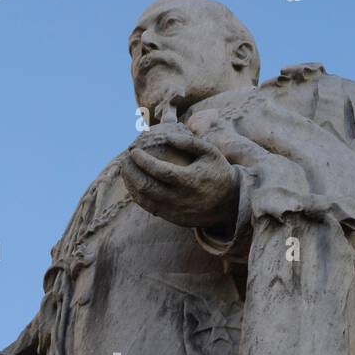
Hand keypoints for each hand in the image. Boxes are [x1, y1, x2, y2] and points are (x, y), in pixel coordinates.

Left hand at [121, 123, 238, 228]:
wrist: (230, 203)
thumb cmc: (218, 172)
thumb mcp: (210, 152)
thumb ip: (189, 142)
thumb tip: (167, 136)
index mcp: (188, 180)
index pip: (158, 171)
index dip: (142, 161)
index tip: (133, 151)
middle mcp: (179, 198)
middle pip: (146, 186)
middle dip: (131, 172)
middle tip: (125, 160)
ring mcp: (175, 211)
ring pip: (144, 200)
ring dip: (131, 185)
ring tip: (125, 171)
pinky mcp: (173, 218)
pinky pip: (150, 208)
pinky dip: (138, 196)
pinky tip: (134, 185)